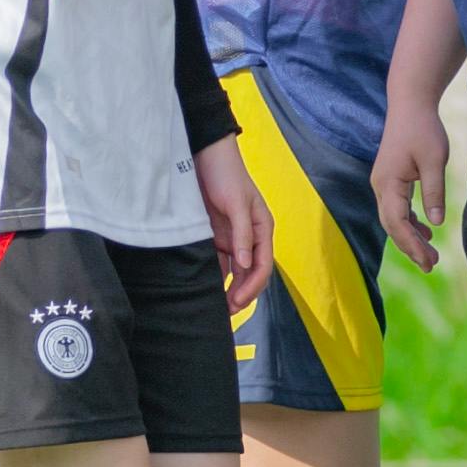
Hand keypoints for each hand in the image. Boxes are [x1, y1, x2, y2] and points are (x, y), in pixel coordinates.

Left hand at [196, 137, 272, 312]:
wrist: (204, 154)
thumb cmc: (226, 173)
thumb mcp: (237, 202)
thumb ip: (242, 233)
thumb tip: (246, 264)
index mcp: (262, 229)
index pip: (262, 265)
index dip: (252, 286)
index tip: (238, 302)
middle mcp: (249, 236)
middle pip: (249, 273)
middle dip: (241, 294)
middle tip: (225, 313)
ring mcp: (232, 237)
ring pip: (234, 270)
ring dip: (227, 289)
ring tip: (215, 308)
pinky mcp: (214, 235)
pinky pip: (216, 261)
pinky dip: (213, 275)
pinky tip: (204, 288)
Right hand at [371, 93, 448, 272]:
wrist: (409, 105)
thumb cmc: (423, 129)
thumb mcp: (434, 161)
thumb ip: (434, 192)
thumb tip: (436, 223)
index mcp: (388, 183)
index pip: (397, 222)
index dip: (412, 244)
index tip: (430, 260)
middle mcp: (380, 186)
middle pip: (392, 225)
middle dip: (410, 247)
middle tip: (431, 266)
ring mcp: (382, 183)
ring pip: (392, 219)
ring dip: (409, 238)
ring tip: (429, 255)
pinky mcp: (389, 179)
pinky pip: (396, 208)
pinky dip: (408, 223)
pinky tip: (424, 231)